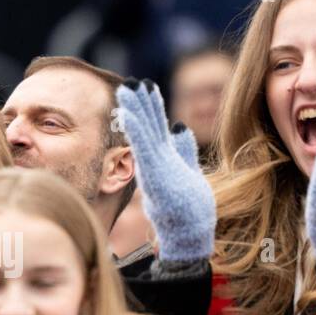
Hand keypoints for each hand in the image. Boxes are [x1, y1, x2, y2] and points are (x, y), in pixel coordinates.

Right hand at [115, 78, 215, 262]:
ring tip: (126, 89)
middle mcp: (157, 161)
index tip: (146, 85)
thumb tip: (180, 126)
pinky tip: (129, 115)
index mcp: (165, 158)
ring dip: (134, 111)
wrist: (189, 234)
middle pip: (147, 125)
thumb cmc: (188, 210)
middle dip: (139, 103)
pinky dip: (136, 132)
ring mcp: (154, 168)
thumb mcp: (189, 171)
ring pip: (143, 134)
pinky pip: (144, 150)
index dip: (152, 105)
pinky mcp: (155, 177)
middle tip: (130, 81)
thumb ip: (184, 149)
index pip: (157, 126)